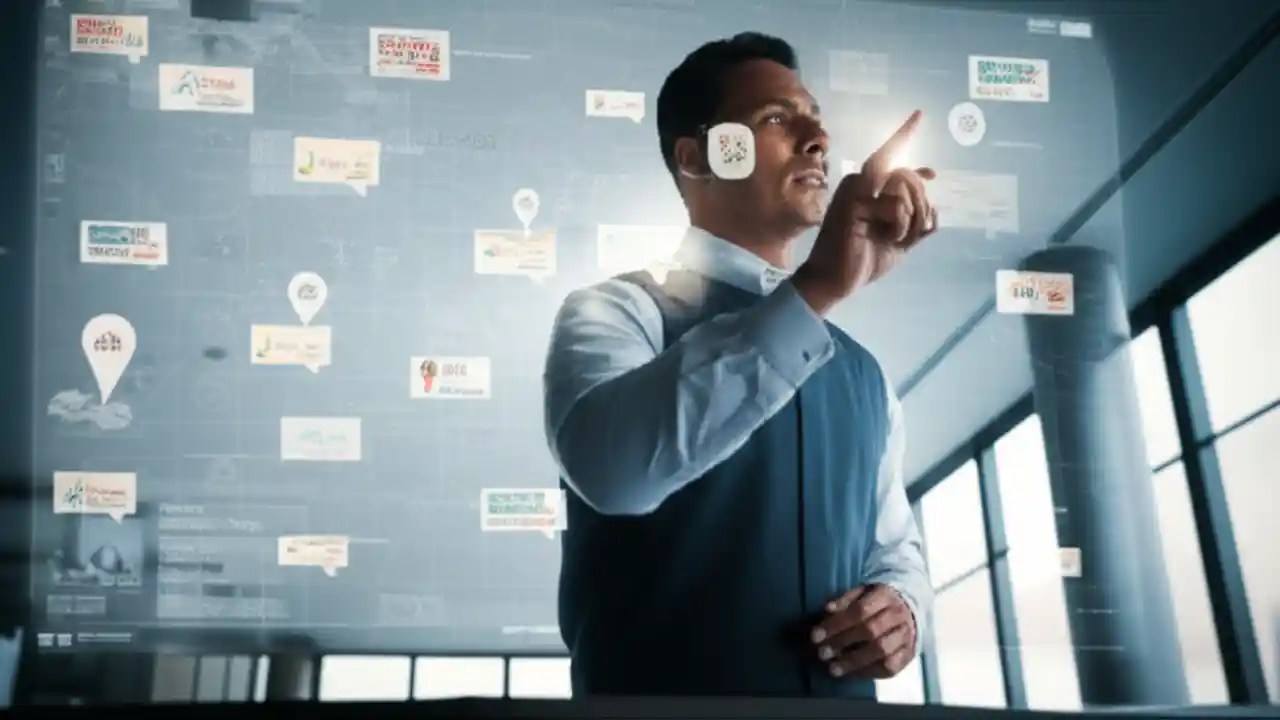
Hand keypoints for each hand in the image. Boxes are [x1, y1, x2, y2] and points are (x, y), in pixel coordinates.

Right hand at [793, 110, 938, 313]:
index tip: (918, 116)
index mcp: (867, 186)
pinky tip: (884, 240)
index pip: (889, 155)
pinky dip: (901, 228)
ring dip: (912, 220)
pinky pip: (898, 207)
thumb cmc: (863, 257)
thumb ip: (915, 208)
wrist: (836, 281)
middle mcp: (858, 181)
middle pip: (907, 174)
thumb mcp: (899, 234)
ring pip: (906, 188)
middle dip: (922, 204)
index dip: (904, 135)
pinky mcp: (854, 203)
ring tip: (895, 239)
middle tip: (915, 230)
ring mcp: (855, 190)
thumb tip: (930, 175)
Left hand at [809, 584, 916, 678]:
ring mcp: (906, 636)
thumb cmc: (879, 603)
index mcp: (885, 596)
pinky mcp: (909, 654)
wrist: (911, 610)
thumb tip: (828, 609)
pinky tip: (852, 673)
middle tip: (822, 653)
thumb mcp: (863, 593)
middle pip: (870, 630)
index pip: (859, 610)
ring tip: (833, 668)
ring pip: (881, 650)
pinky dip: (869, 672)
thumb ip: (845, 600)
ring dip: (854, 662)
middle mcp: (898, 615)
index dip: (837, 624)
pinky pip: (890, 667)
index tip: (816, 636)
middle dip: (843, 642)